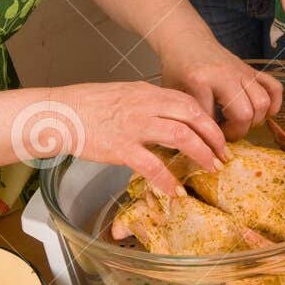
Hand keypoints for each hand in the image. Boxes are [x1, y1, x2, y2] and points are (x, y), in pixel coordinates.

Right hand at [13, 82, 228, 196]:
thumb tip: (171, 117)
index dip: (208, 120)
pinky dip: (168, 179)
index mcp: (148, 93)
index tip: (218, 136)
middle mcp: (146, 106)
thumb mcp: (126, 94)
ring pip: (181, 136)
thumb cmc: (90, 105)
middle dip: (213, 137)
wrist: (62, 113)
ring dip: (201, 154)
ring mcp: (135, 126)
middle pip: (193, 117)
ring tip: (210, 168)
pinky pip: (152, 165)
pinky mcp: (121, 147)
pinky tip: (175, 191)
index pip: (189, 102)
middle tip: (222, 155)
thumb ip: (149, 103)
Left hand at [160, 37, 283, 139]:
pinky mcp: (252, 70)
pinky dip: (274, 104)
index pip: (211, 121)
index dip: (210, 137)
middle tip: (226, 135)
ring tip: (240, 124)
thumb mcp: (173, 93)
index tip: (206, 141)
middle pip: (244, 113)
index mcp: (199, 81)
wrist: (187, 40)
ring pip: (262, 102)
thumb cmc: (177, 69)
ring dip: (255, 121)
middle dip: (237, 132)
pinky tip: (262, 114)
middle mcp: (224, 76)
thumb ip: (186, 116)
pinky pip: (274, 88)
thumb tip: (200, 145)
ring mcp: (241, 71)